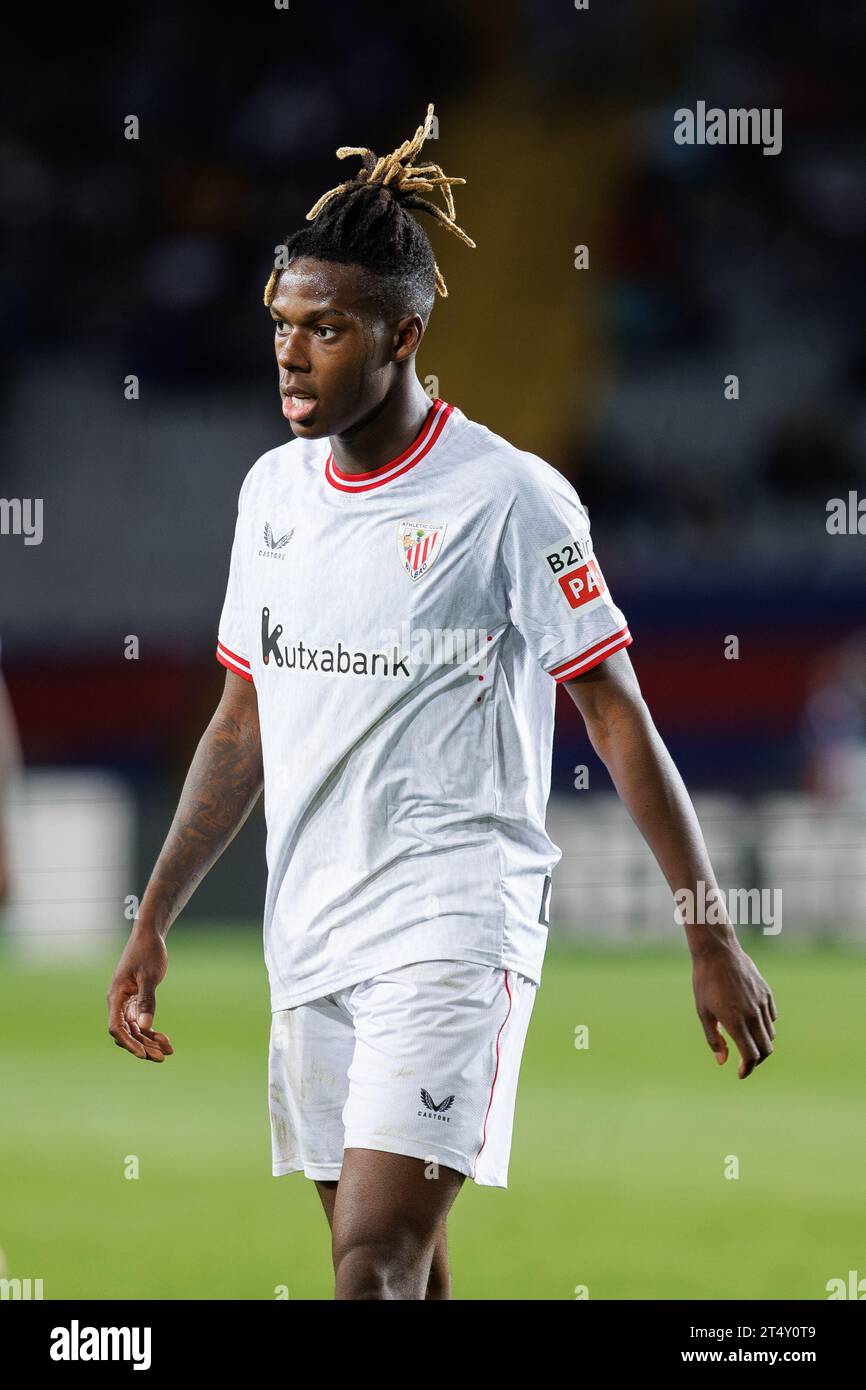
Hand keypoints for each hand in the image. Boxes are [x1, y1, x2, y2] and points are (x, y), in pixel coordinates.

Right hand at [107, 925, 173, 1061]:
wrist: (149, 935)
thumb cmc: (148, 952)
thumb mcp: (149, 976)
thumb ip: (147, 1000)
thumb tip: (145, 1026)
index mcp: (116, 996)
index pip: (117, 1027)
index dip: (129, 1043)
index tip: (144, 1054)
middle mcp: (118, 1002)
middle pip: (126, 1033)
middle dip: (143, 1046)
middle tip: (163, 1057)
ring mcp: (126, 1002)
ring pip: (135, 1030)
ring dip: (149, 1042)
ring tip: (168, 1051)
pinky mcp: (135, 1000)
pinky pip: (140, 1022)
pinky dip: (152, 1032)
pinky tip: (165, 1040)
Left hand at [692, 938, 776, 1078]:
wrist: (717, 952)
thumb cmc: (705, 982)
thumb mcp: (703, 1012)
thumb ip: (714, 1039)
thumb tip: (723, 1062)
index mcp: (736, 1022)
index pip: (751, 1055)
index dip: (748, 1068)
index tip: (741, 1073)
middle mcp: (753, 1015)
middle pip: (766, 1049)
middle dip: (757, 1061)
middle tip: (746, 1063)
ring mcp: (762, 1003)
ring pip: (771, 1034)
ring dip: (762, 1044)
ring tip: (748, 1044)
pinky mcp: (767, 993)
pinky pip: (772, 1017)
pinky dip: (766, 1027)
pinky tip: (754, 1024)